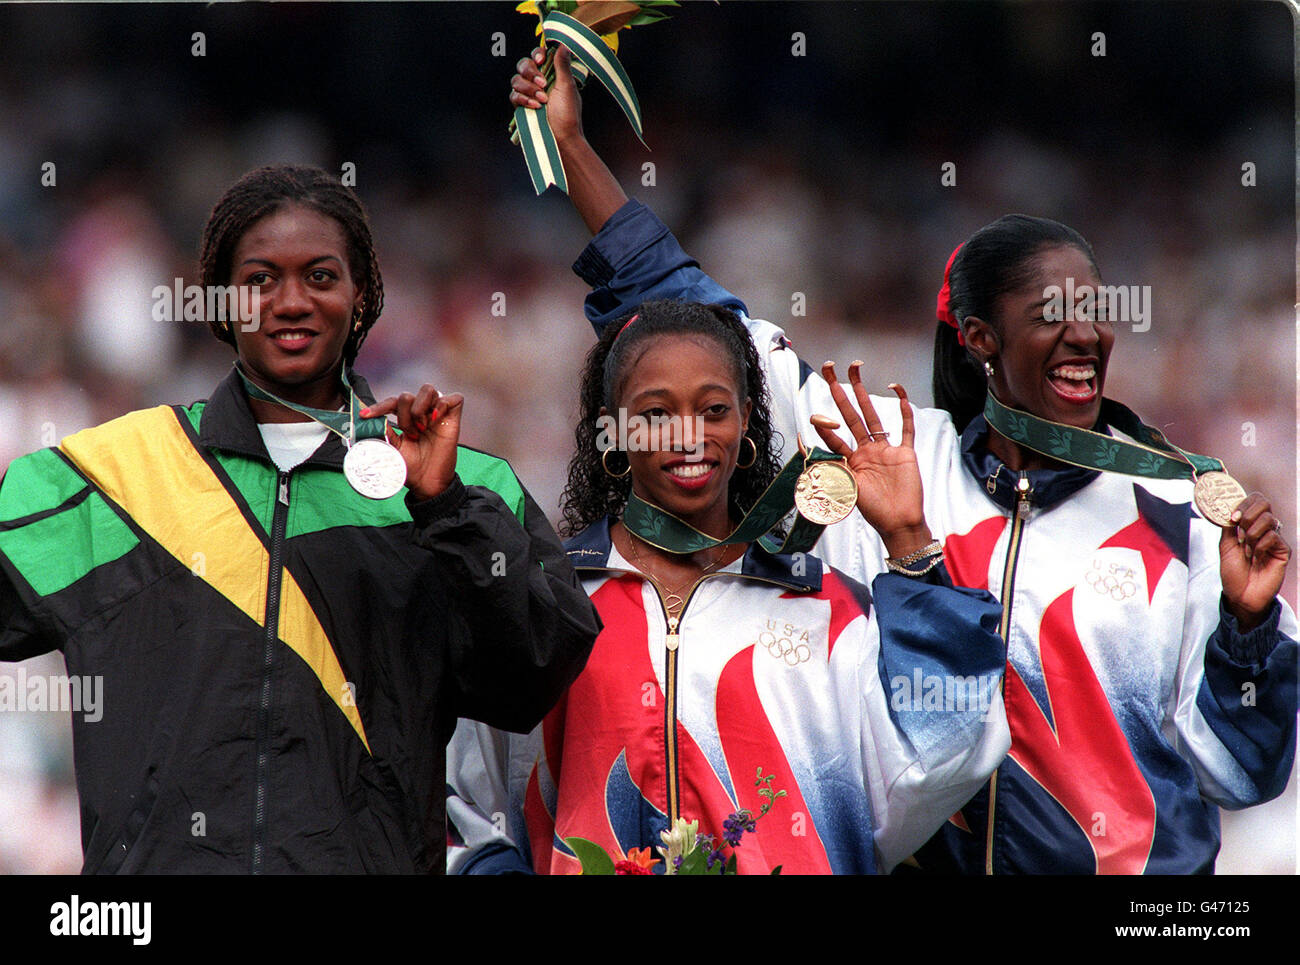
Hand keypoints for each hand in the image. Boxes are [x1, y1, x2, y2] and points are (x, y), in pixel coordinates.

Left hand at [361, 385, 463, 502]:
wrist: (426, 482)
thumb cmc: (411, 466)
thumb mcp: (391, 447)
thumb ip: (382, 431)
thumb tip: (370, 420)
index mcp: (406, 417)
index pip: (391, 403)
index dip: (378, 407)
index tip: (366, 416)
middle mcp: (421, 411)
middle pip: (407, 395)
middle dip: (404, 415)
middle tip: (410, 434)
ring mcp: (438, 413)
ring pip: (428, 389)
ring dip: (419, 408)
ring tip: (422, 428)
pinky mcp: (454, 416)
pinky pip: (453, 397)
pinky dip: (441, 405)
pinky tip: (435, 419)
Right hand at [510, 45, 583, 145]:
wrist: (562, 137)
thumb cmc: (569, 113)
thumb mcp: (567, 86)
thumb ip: (562, 65)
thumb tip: (564, 44)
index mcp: (550, 74)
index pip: (537, 56)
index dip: (536, 55)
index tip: (541, 60)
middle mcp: (537, 82)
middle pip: (523, 64)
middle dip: (530, 72)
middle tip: (542, 83)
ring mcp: (528, 94)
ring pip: (516, 80)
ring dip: (528, 88)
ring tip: (542, 100)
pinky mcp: (521, 106)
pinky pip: (513, 96)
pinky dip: (523, 99)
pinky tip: (535, 106)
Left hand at [812, 361, 931, 559]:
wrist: (899, 523)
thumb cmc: (872, 511)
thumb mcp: (844, 488)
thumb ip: (826, 466)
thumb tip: (803, 447)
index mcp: (850, 461)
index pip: (833, 436)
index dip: (823, 426)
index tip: (812, 416)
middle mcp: (866, 451)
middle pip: (850, 414)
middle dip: (839, 391)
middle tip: (828, 367)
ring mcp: (885, 450)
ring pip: (873, 415)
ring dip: (863, 392)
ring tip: (855, 370)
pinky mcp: (905, 452)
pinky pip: (905, 427)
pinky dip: (903, 409)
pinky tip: (896, 390)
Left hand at [1218, 492, 1288, 629]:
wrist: (1240, 595)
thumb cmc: (1233, 573)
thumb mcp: (1225, 545)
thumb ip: (1228, 526)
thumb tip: (1229, 508)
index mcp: (1249, 525)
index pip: (1253, 501)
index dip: (1243, 503)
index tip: (1233, 516)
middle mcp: (1263, 529)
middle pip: (1264, 503)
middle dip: (1248, 514)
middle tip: (1240, 529)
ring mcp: (1274, 539)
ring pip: (1268, 519)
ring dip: (1251, 533)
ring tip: (1246, 549)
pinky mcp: (1283, 550)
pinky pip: (1274, 536)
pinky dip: (1260, 545)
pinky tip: (1256, 557)